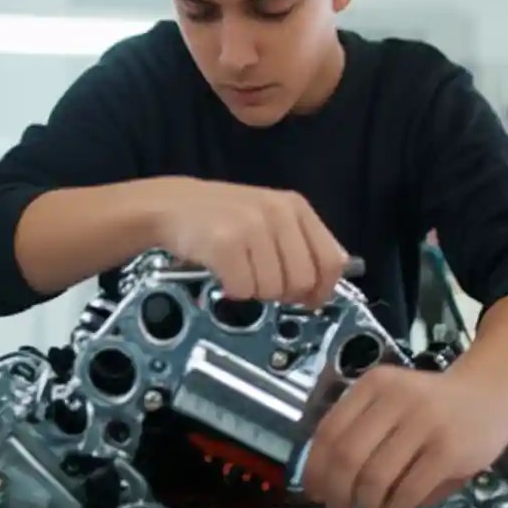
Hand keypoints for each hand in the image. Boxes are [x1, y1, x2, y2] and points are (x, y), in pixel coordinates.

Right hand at [150, 177, 348, 306]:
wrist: (172, 205)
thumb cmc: (225, 217)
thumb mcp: (271, 217)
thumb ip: (303, 242)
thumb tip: (335, 275)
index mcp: (296, 207)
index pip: (330, 261)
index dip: (323, 290)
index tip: (308, 301)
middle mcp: (278, 213)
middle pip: (302, 281)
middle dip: (284, 294)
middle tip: (263, 284)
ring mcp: (251, 226)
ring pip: (272, 289)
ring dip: (255, 292)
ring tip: (239, 272)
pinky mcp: (225, 243)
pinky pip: (243, 290)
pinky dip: (233, 291)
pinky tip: (223, 274)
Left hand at [301, 364, 507, 507]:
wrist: (489, 391)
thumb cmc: (431, 402)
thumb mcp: (390, 399)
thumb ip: (359, 425)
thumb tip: (323, 477)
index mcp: (373, 384)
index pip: (329, 430)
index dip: (315, 467)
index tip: (314, 489)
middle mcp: (396, 398)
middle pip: (347, 456)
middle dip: (337, 489)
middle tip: (339, 505)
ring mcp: (425, 423)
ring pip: (376, 476)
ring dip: (367, 502)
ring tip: (371, 507)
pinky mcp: (449, 450)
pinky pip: (409, 489)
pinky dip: (396, 506)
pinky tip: (396, 507)